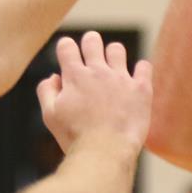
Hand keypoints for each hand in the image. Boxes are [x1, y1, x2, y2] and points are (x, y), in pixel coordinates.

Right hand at [37, 32, 153, 152]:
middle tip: (91, 57)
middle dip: (90, 44)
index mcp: (74, 76)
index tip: (69, 57)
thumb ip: (47, 92)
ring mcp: (121, 78)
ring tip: (113, 70)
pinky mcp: (140, 89)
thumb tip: (53, 77)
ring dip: (113, 55)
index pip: (67, 46)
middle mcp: (98, 71)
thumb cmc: (75, 137)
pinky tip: (136, 79)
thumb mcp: (50, 116)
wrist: (105, 152)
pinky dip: (140, 69)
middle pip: (92, 40)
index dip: (66, 48)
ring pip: (117, 50)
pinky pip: (144, 67)